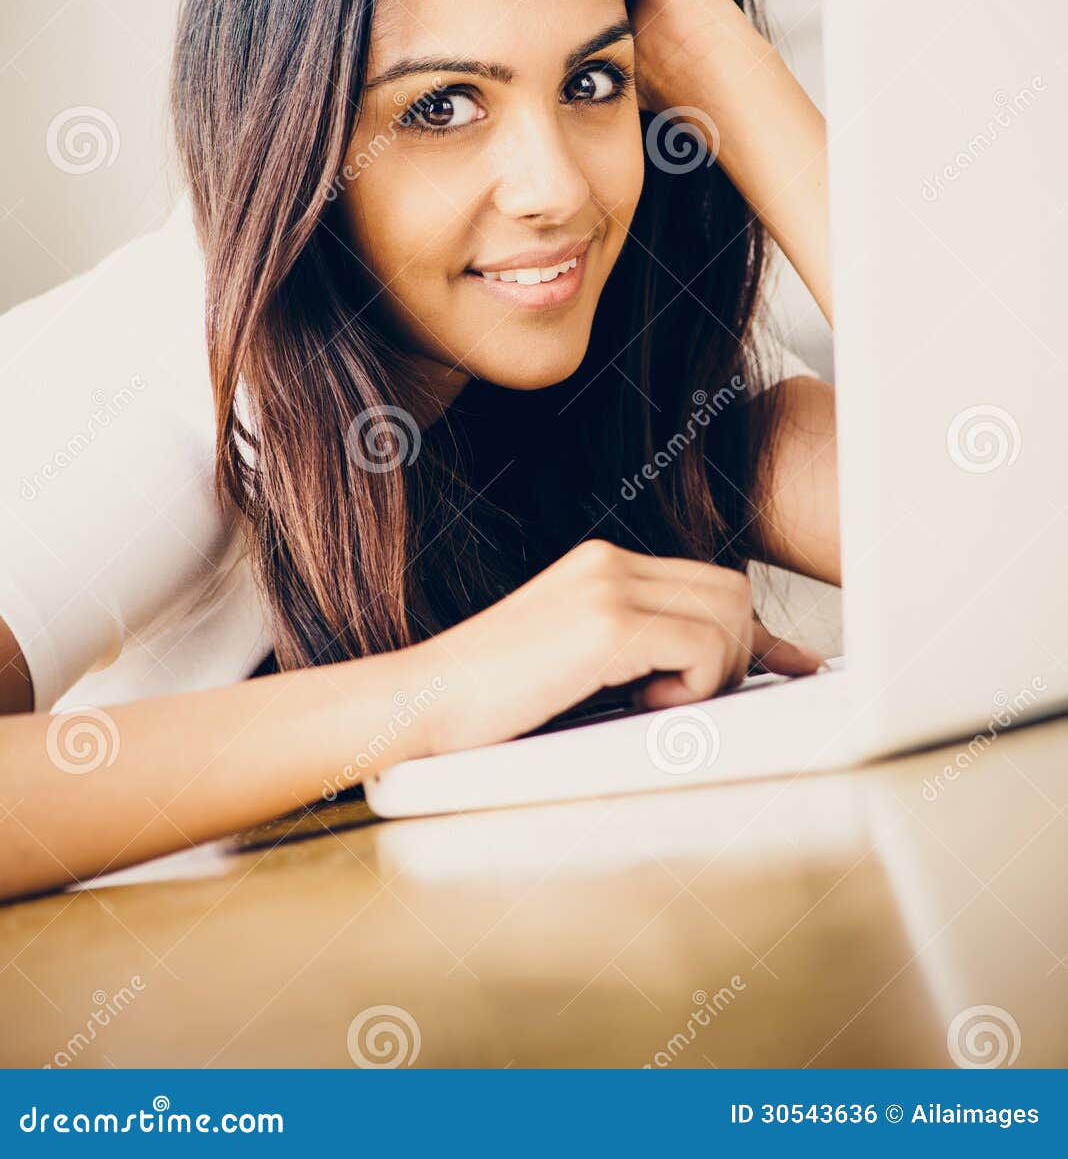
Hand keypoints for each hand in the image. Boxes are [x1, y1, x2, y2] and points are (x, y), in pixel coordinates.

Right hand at [412, 538, 824, 755]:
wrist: (421, 705)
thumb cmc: (492, 702)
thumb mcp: (579, 663)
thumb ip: (642, 651)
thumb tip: (717, 668)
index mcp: (602, 565)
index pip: (710, 580)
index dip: (754, 630)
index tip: (793, 663)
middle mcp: (609, 562)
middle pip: (733, 590)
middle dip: (734, 653)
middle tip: (684, 699)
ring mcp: (607, 587)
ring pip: (728, 613)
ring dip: (712, 671)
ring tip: (654, 701)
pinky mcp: (605, 625)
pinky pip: (700, 646)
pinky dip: (692, 685)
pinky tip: (640, 702)